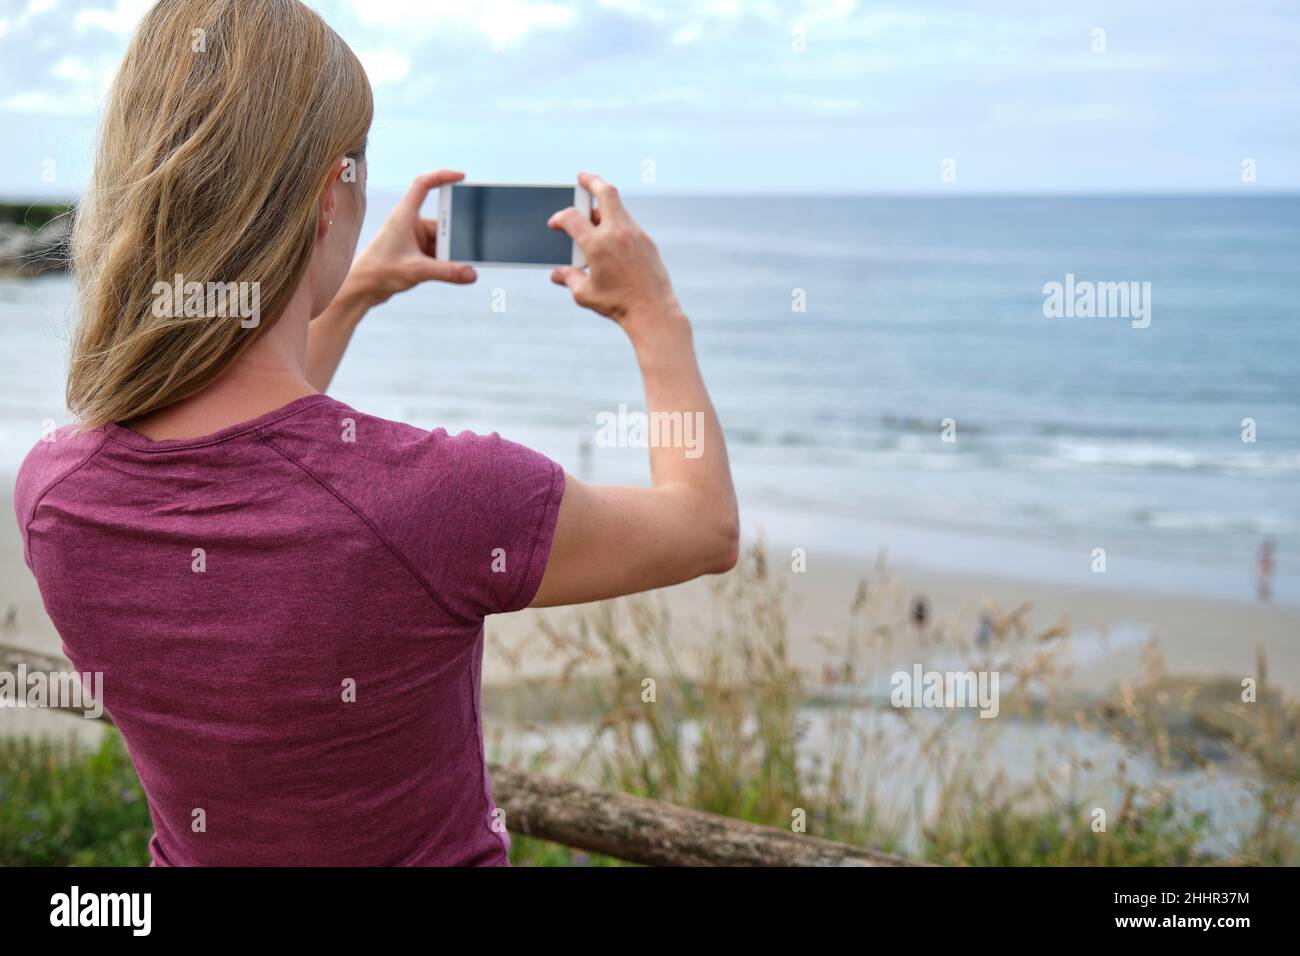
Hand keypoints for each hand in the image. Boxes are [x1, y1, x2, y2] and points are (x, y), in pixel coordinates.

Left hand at [344, 170, 475, 306]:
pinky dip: (445, 261)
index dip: (442, 176)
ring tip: (456, 267)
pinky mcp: (416, 252)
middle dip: (454, 235)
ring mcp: (413, 238)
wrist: (364, 288)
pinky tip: (451, 272)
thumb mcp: (417, 270)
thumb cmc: (379, 272)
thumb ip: (447, 272)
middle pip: (441, 220)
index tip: (462, 177)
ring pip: (441, 239)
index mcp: (404, 215)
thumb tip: (471, 274)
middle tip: (465, 248)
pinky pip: (437, 251)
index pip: (423, 185)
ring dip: (450, 252)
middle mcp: (409, 223)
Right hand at [548, 172, 679, 330]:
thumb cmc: (617, 304)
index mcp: (597, 244)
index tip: (556, 224)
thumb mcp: (585, 294)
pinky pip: (629, 224)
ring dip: (604, 206)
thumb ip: (569, 278)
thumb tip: (557, 274)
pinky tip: (611, 234)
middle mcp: (617, 233)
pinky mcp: (647, 242)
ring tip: (593, 214)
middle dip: (591, 181)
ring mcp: (635, 235)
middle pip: (605, 192)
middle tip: (582, 178)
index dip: (559, 218)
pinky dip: (617, 223)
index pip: (572, 217)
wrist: (652, 311)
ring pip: (618, 207)